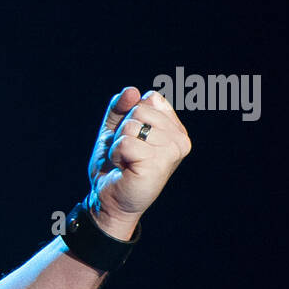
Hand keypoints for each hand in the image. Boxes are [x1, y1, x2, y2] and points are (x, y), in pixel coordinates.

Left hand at [86, 87, 191, 237]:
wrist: (108, 197)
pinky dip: (118, 154)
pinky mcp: (160, 163)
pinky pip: (127, 142)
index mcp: (174, 127)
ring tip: (126, 161)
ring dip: (119, 143)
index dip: (130, 115)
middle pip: (140, 109)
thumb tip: (132, 90)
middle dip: (123, 130)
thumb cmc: (115, 165)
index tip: (132, 138)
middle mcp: (180, 138)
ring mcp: (173, 151)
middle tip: (126, 153)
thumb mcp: (114, 129)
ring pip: (133, 124)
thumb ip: (121, 106)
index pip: (150, 98)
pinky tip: (125, 168)